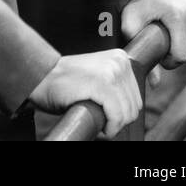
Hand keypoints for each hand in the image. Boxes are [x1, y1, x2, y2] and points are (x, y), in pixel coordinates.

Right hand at [27, 49, 141, 137]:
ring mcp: (111, 72)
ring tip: (98, 120)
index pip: (137, 95)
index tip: (114, 115)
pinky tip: (99, 125)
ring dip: (114, 124)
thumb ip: (118, 82)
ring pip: (127, 113)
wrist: (41, 77)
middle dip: (119, 119)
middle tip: (101, 118)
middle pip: (134, 106)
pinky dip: (110, 127)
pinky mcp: (102, 85)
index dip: (127, 110)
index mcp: (120, 58)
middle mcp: (119, 62)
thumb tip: (144, 94)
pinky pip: (117, 116)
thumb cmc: (67, 81)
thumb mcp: (98, 75)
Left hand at [122, 0, 185, 86]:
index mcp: (176, 15)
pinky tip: (173, 27)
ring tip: (165, 33)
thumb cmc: (136, 1)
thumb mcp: (131, 24)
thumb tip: (154, 83)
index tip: (159, 56)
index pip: (181, 54)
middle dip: (174, 53)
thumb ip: (141, 51)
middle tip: (159, 44)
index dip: (169, 61)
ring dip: (180, 43)